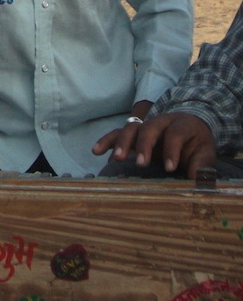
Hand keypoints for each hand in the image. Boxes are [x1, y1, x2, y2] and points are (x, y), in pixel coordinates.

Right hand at [92, 112, 216, 178]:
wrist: (189, 129)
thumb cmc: (196, 143)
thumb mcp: (206, 153)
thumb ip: (202, 165)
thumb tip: (197, 182)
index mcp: (182, 124)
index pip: (174, 134)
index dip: (172, 150)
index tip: (169, 168)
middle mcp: (161, 121)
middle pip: (149, 128)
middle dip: (144, 146)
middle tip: (142, 164)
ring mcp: (145, 126)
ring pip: (130, 129)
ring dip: (122, 143)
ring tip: (117, 159)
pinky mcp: (134, 133)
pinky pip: (118, 133)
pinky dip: (107, 141)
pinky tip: (97, 151)